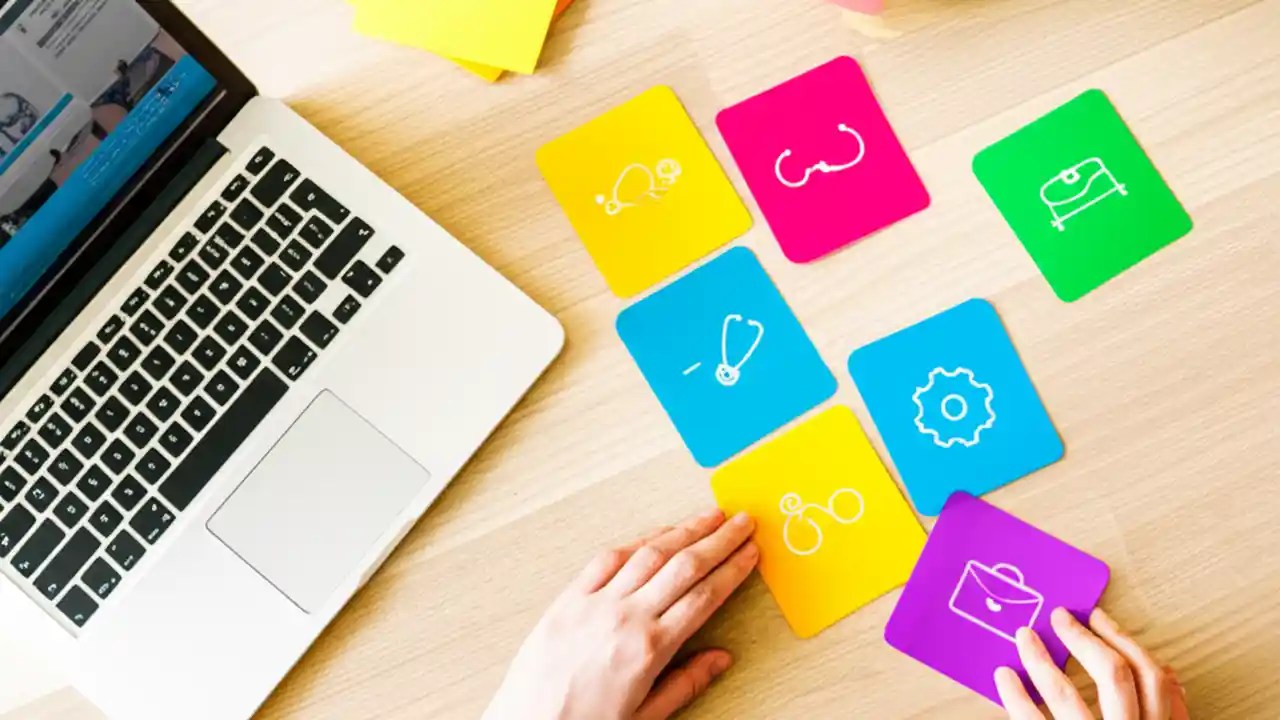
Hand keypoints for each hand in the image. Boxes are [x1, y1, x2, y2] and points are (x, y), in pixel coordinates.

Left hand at [483, 509, 758, 719]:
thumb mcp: (645, 717)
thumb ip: (685, 684)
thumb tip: (720, 659)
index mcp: (650, 649)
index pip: (704, 596)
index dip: (732, 569)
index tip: (750, 553)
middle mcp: (624, 618)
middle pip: (684, 566)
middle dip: (718, 540)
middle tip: (741, 522)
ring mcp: (594, 604)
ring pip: (648, 554)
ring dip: (682, 531)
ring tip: (707, 517)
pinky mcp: (568, 599)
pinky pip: (605, 560)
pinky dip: (634, 543)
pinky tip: (653, 535)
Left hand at [995, 607, 1189, 719]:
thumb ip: (1167, 711)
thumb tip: (1170, 672)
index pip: (1152, 677)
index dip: (1124, 640)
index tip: (1097, 616)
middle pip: (1114, 675)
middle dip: (1083, 640)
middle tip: (1059, 616)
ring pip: (1067, 695)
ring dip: (1040, 660)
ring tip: (1023, 636)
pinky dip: (1015, 696)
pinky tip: (1004, 676)